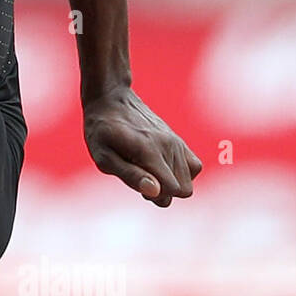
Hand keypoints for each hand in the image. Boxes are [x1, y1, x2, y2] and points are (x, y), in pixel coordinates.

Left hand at [82, 86, 201, 206]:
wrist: (110, 99)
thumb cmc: (101, 132)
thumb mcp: (104, 157)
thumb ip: (130, 175)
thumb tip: (156, 192)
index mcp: (149, 151)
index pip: (173, 190)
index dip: (156, 196)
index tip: (138, 183)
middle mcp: (168, 145)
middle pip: (184, 189)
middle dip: (164, 192)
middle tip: (141, 177)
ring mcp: (176, 141)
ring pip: (189, 179)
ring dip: (170, 182)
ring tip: (147, 170)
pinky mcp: (178, 139)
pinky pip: (194, 166)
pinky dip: (181, 173)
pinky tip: (160, 167)